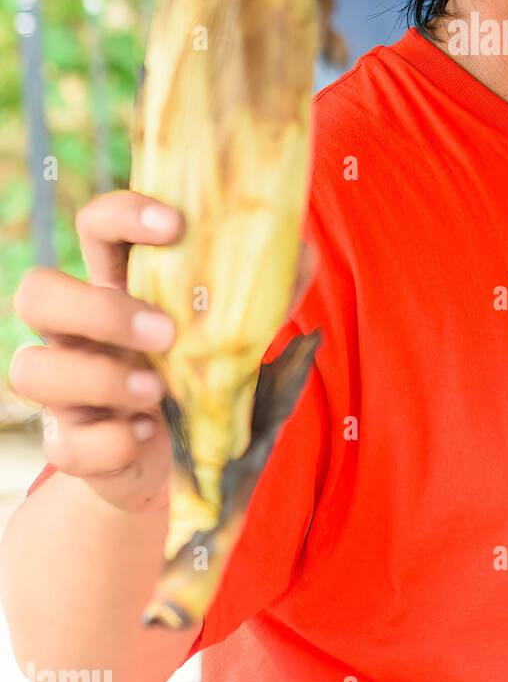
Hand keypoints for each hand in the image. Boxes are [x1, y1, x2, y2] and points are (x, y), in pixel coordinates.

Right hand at [10, 191, 317, 515]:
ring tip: (157, 392)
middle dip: (99, 308)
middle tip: (165, 332)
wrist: (181, 468)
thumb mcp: (237, 334)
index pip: (95, 227)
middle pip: (37, 292)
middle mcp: (77, 331)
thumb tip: (302, 251)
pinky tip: (147, 437)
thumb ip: (266, 294)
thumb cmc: (203, 381)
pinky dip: (111, 442)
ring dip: (100, 377)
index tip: (174, 224)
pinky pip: (64, 443)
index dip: (121, 213)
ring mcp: (64, 388)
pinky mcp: (69, 444)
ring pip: (31, 367)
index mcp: (118, 287)